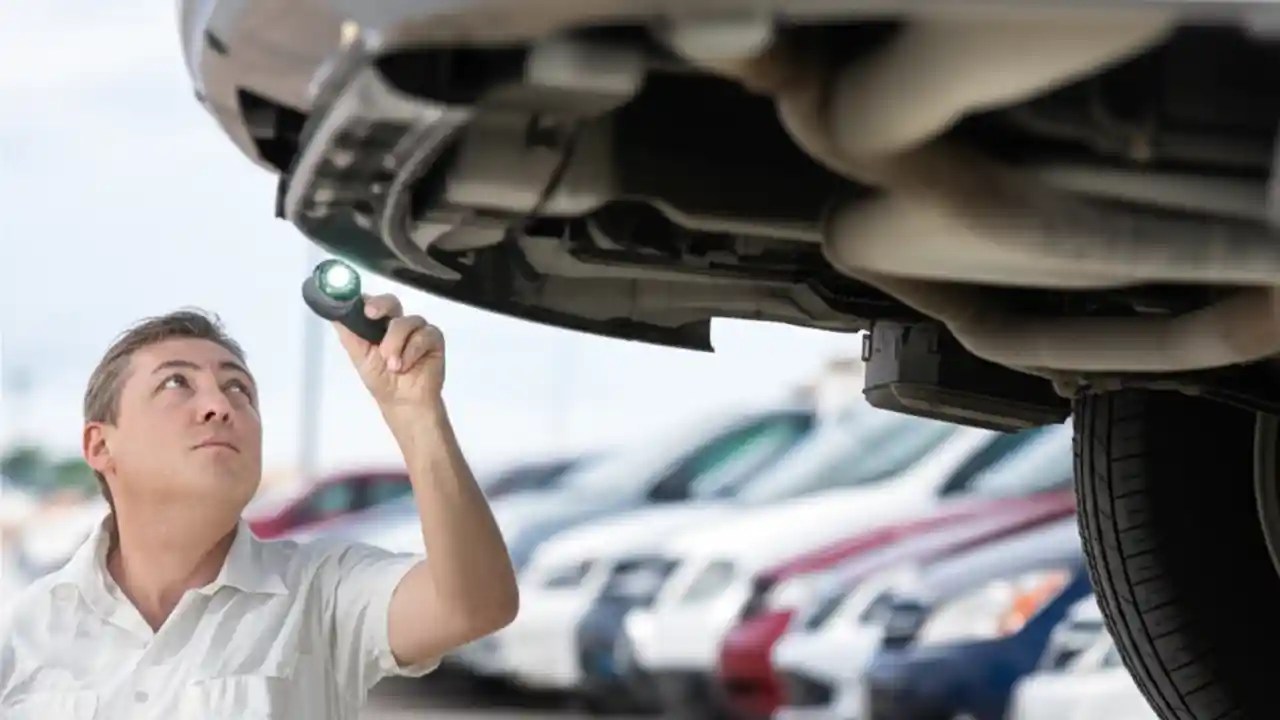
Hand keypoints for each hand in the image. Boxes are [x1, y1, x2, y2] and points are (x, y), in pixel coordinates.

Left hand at [333, 293, 445, 410]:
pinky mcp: (433, 338)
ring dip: (396, 343)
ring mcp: (417, 328)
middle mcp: (397, 323)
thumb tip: (332, 310)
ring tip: (392, 366)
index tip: (361, 307)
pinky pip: (424, 335)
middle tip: (372, 314)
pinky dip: (412, 351)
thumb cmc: (381, 380)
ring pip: (407, 321)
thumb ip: (348, 333)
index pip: (371, 302)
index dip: (366, 300)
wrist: (403, 402)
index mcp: (377, 324)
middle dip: (381, 305)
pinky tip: (406, 366)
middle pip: (391, 302)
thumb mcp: (358, 356)